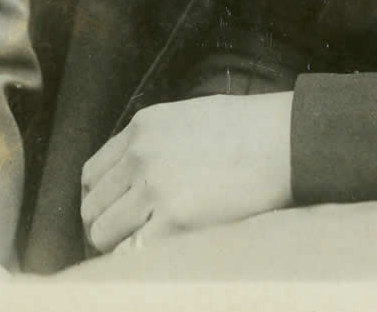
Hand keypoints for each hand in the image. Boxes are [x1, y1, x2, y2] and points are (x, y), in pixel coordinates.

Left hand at [80, 91, 292, 254]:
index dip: (102, 200)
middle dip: (106, 225)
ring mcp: (155, 187)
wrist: (285, 141)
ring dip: (116, 245)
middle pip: (92, 205)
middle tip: (129, 238)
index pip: (92, 175)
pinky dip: (134, 260)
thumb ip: (155, 142)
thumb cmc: (248, 130)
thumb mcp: (188, 117)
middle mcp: (140, 156)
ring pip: (102, 231)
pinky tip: (154, 256)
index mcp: (141, 128)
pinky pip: (130, 252)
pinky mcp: (176, 218)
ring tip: (142, 249)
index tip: (117, 214)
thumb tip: (138, 174)